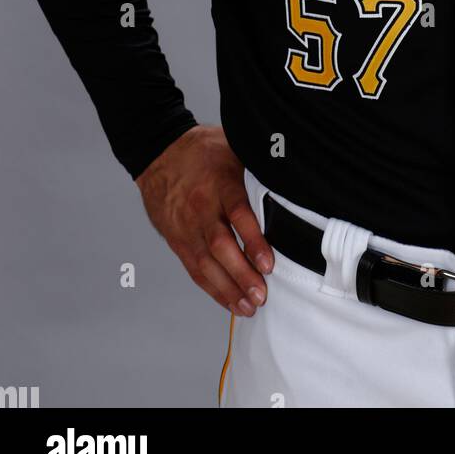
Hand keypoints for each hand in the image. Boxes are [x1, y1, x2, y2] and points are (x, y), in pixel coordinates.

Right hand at [135, 124, 273, 316]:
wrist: (159, 152)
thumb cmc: (204, 150)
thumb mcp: (234, 146)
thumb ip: (258, 164)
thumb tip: (294, 169)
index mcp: (220, 182)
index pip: (238, 214)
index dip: (253, 240)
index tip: (269, 264)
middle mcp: (201, 207)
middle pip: (220, 246)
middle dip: (241, 274)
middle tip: (261, 295)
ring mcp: (186, 226)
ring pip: (205, 263)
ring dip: (227, 289)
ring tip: (248, 307)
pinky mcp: (177, 240)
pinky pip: (194, 268)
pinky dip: (212, 288)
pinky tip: (229, 301)